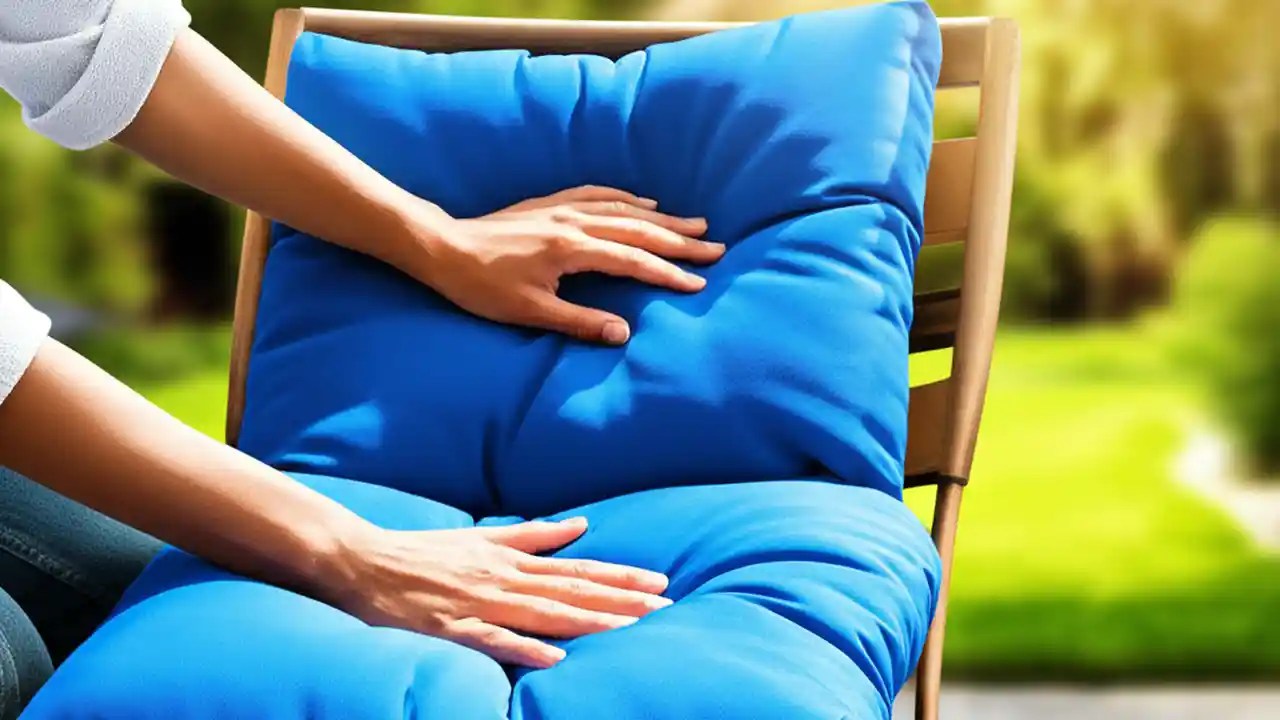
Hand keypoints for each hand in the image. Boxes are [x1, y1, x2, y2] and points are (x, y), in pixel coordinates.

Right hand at [323, 516, 669, 667]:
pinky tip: (554, 660)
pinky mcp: (452, 627)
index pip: (579, 569)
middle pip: (573, 592)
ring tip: (630, 629)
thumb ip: (534, 535)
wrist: (363, 561)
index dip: (622, 577)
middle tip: (665, 607)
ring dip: (589, 622)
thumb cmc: (424, 553)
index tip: (661, 583)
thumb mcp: (484, 538)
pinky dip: (524, 649)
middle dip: (621, 601)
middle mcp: (504, 579)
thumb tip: (581, 525)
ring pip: (543, 614)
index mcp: (512, 561)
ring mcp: (479, 603)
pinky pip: (493, 640)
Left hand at [418, 186, 724, 344]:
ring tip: (693, 223)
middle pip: (638, 229)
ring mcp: (561, 209)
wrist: (442, 249)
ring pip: (623, 208)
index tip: (699, 283)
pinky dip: (625, 197)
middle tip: (715, 247)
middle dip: (678, 241)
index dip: (668, 273)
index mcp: (572, 250)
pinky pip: (597, 194)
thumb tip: (624, 334)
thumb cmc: (482, 286)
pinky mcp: (549, 205)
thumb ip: (579, 323)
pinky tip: (642, 201)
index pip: (633, 261)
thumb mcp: (530, 312)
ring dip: (661, 217)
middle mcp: (573, 223)